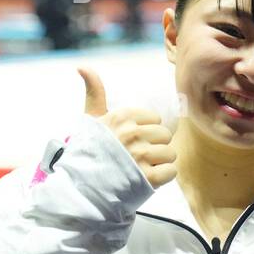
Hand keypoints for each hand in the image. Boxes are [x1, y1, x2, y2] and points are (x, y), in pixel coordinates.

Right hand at [78, 67, 177, 187]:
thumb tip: (82, 66)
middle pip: (165, 136)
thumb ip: (95, 92)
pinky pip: (171, 171)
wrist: (82, 187)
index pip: (155, 119)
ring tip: (141, 168)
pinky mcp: (148, 178)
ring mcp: (140, 157)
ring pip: (170, 153)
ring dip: (159, 163)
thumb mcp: (91, 120)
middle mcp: (132, 134)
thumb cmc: (90, 151)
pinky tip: (147, 179)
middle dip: (155, 147)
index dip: (146, 131)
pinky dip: (163, 177)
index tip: (131, 141)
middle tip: (137, 157)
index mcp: (122, 117)